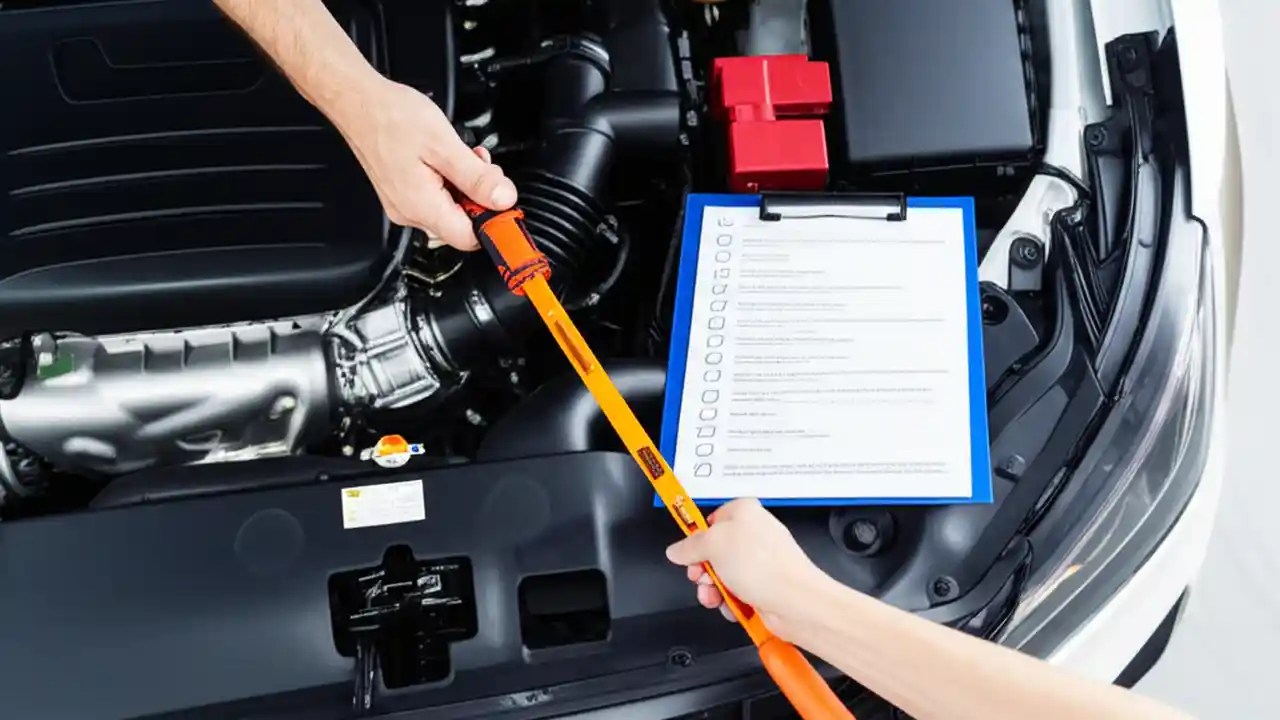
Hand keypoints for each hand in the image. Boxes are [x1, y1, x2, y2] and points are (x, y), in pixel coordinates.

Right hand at [331, 77, 517, 249]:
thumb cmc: (391, 118)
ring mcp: (403, 205)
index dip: (491, 221)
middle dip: (480, 197)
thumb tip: (503, 199)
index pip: (469, 239)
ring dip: (466, 186)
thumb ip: (477, 178)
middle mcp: (410, 213)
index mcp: (421, 207)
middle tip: (481, 166)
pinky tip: (448, 160)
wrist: (358, 102)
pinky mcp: (402, 193)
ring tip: (464, 157)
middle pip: (461, 224)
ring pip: (450, 210)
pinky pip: (435, 198)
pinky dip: (449, 181)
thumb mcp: (445, 145)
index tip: (502, 199)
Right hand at [665, 498, 823, 635]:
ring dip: (713, 589)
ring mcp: (758, 561)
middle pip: (712, 551)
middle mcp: (753, 534)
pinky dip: (729, 600)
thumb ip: (690, 546)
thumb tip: (676, 549)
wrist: (794, 602)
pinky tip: (733, 604)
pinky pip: (735, 591)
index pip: (708, 520)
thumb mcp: (714, 545)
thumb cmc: (766, 567)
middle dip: (703, 570)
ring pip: (721, 574)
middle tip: (702, 576)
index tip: (686, 551)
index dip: (695, 538)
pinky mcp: (762, 584)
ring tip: (716, 596)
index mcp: (744, 512)